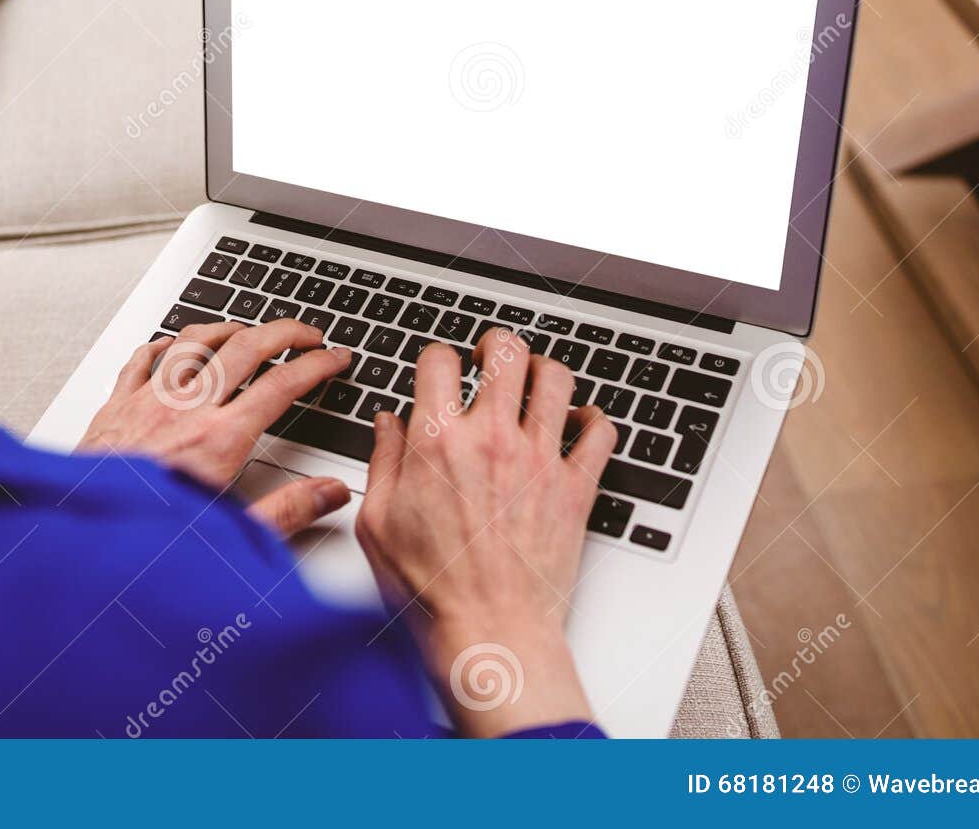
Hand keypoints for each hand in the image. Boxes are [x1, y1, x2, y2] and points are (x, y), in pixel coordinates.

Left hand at [82, 319, 353, 536]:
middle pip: (245, 348)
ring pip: (194, 342)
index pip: (282, 386)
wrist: (80, 546)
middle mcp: (184, 412)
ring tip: (247, 329)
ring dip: (227, 328)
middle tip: (307, 333)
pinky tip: (173, 345)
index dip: (317, 365)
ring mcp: (147, 404)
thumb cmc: (146, 543)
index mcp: (219, 441)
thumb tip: (330, 493)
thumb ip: (287, 511)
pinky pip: (142, 360)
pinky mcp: (115, 408)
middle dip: (285, 331)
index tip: (335, 359)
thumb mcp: (232, 536)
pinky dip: (165, 345)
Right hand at [355, 327, 614, 735]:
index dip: (437, 357)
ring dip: (542, 371)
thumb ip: (383, 462)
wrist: (489, 633)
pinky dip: (592, 420)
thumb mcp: (379, 523)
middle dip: (495, 344)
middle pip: (505, 351)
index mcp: (437, 442)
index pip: (439, 360)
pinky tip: (577, 425)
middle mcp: (492, 440)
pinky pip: (600, 433)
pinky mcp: (574, 489)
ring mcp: (538, 461)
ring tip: (533, 382)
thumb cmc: (432, 591)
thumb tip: (387, 426)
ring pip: (556, 379)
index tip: (439, 370)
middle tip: (490, 355)